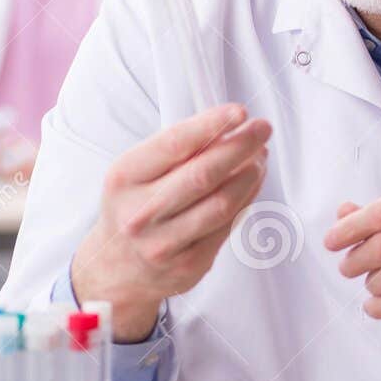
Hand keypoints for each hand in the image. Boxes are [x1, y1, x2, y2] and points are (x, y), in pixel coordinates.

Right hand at [72, 104, 270, 341]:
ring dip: (250, 174)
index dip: (210, 124)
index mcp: (124, 178)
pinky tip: (253, 182)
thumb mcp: (137, 174)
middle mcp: (141, 212)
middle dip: (241, 146)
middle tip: (262, 128)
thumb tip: (230, 129)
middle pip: (203, 174)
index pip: (173, 144)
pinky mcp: (189, 265)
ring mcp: (164, 243)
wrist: (117, 269)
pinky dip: (246, 199)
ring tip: (260, 156)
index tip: (239, 111)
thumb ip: (177, 152)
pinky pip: (227, 226)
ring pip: (221, 203)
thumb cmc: (133, 208)